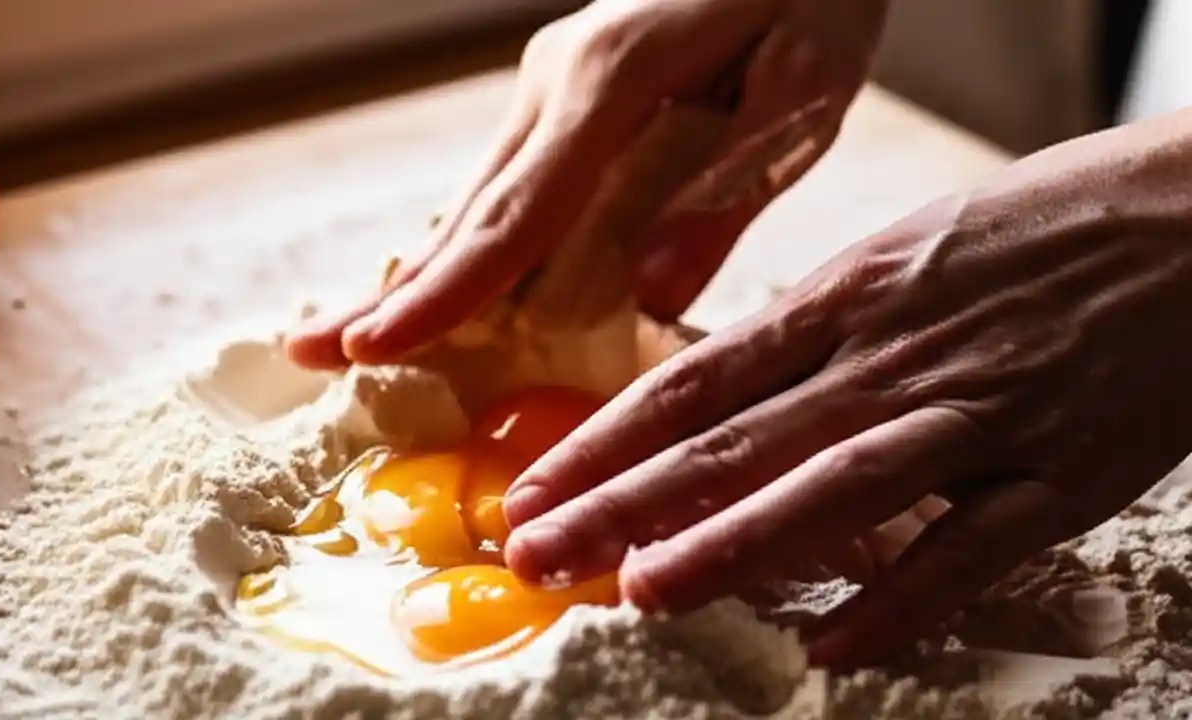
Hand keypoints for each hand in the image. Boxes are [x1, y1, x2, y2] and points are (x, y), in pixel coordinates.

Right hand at [288, 0, 886, 367]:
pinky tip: (435, 286)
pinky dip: (464, 242)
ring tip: (345, 333)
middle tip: (309, 354)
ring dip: (418, 273)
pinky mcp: (562, 91)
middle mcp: (557, 81)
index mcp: (611, 82)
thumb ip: (728, 186)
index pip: (517, 210)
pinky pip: (505, 182)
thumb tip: (651, 297)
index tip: (376, 347)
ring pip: (474, 196)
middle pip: (467, 208)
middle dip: (396, 291)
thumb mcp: (805, 84)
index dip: (449, 290)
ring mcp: (550, 82)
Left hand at [502, 109, 1191, 668]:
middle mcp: (894, 358)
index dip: (605, 441)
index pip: (696, 381)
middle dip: (624, 504)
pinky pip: (970, 553)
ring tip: (642, 595)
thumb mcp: (907, 249)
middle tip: (539, 555)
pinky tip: (832, 648)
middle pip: (735, 445)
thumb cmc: (1047, 224)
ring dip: (732, 549)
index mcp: (849, 297)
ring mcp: (978, 416)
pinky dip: (901, 604)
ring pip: (833, 493)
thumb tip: (728, 389)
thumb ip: (817, 326)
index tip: (535, 487)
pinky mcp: (1063, 473)